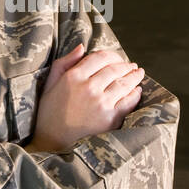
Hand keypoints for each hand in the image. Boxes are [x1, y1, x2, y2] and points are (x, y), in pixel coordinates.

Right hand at [28, 42, 143, 152]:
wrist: (51, 141)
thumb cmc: (49, 112)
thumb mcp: (50, 83)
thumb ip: (65, 62)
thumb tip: (82, 47)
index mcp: (73, 76)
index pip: (100, 57)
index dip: (112, 55)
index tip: (117, 58)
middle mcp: (89, 87)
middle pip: (115, 69)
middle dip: (126, 65)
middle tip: (132, 66)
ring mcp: (101, 103)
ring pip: (124, 83)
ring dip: (134, 77)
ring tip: (139, 74)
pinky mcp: (110, 118)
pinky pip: (128, 102)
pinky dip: (135, 94)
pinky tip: (137, 90)